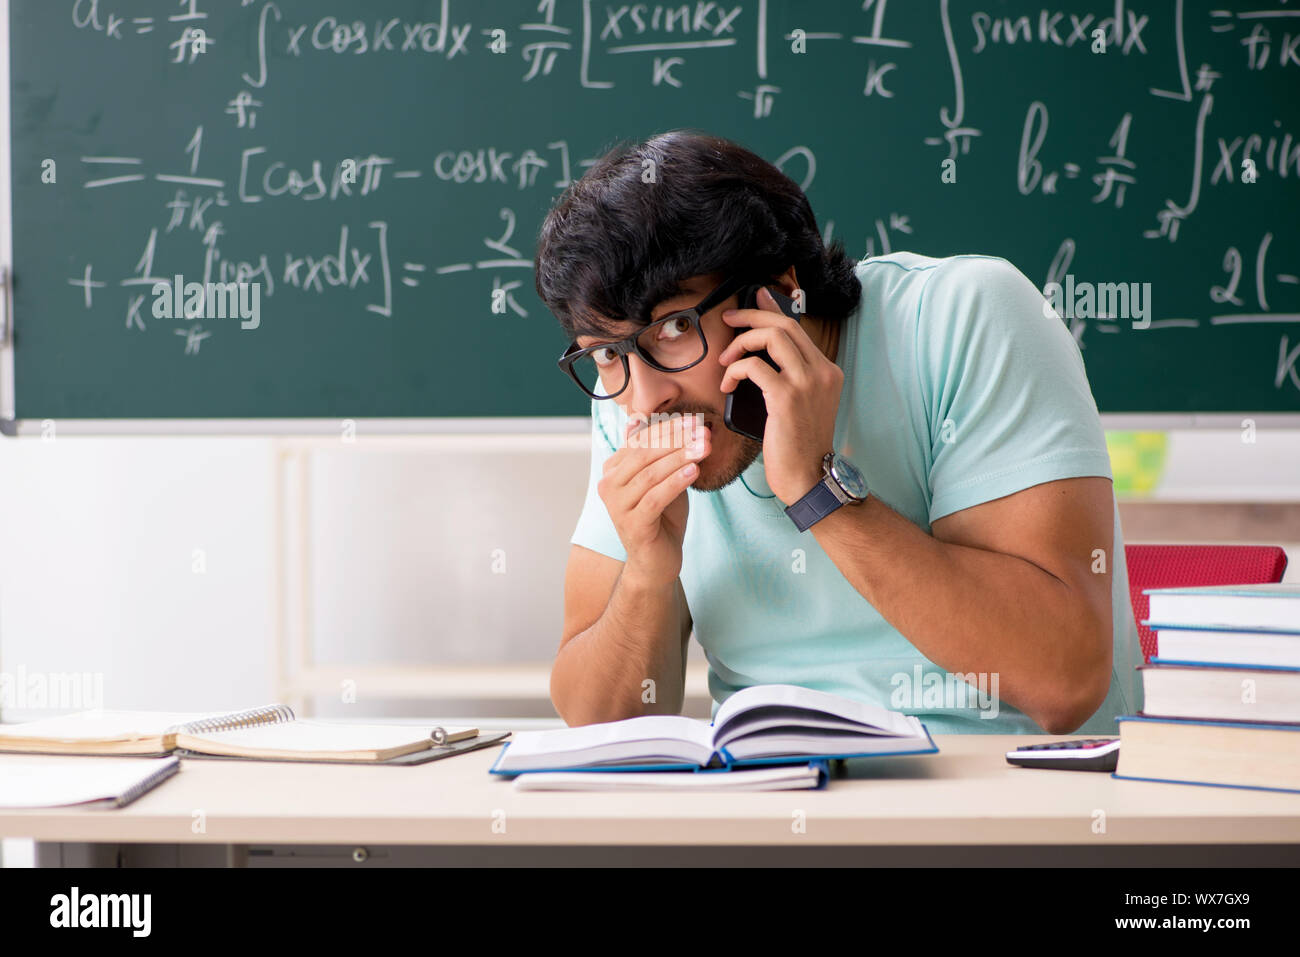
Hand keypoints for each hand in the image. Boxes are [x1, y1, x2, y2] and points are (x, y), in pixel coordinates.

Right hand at [597, 413, 710, 586]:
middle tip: (702, 431)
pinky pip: (654, 498)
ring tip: (704, 448)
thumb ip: (662, 452)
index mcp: (613, 469)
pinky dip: (675, 482)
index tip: (695, 419)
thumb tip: (675, 420)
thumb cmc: (662, 517)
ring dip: (680, 458)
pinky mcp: (632, 525)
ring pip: (650, 475)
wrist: (657, 561)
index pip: (640, 440)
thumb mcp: (663, 478)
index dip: (668, 428)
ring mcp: (617, 506)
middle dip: (676, 440)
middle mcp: (609, 485)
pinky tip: (694, 471)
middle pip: (644, 454)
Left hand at [719, 287, 842, 505]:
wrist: (808, 477)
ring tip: (726, 361)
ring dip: (741, 343)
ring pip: (771, 337)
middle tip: (729, 318)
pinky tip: (728, 385)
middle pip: (785, 324)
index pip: (797, 328)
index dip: (769, 311)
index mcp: (827, 372)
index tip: (750, 303)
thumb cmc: (798, 446)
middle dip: (751, 316)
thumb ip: (789, 377)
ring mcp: (807, 383)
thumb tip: (761, 355)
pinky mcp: (786, 397)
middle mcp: (822, 372)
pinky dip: (735, 370)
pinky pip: (754, 366)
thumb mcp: (801, 405)